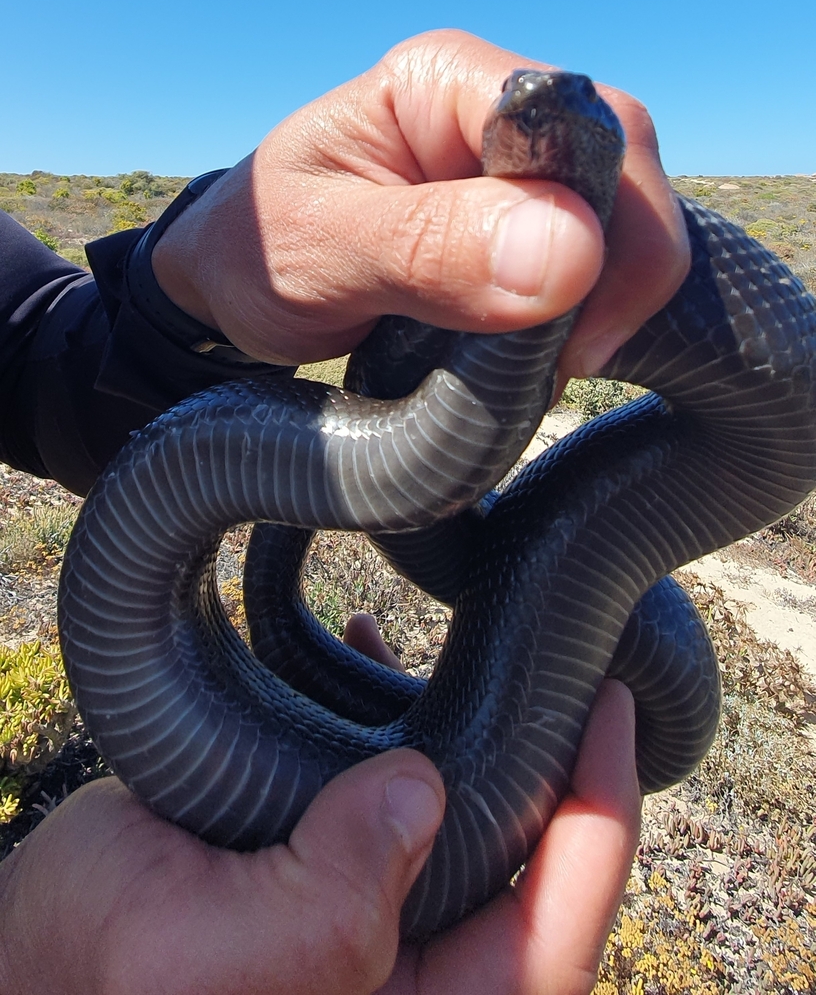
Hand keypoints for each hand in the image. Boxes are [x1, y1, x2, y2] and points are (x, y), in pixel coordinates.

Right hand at [0, 631, 638, 994]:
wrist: (28, 950)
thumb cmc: (84, 979)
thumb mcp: (189, 961)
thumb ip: (318, 916)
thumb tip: (415, 797)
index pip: (554, 937)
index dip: (601, 821)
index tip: (610, 708)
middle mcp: (405, 968)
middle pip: (529, 869)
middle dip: (559, 763)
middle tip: (573, 660)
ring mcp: (369, 910)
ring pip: (466, 816)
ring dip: (480, 730)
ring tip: (495, 649)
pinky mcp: (330, 860)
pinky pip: (393, 789)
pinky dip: (393, 716)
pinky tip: (371, 652)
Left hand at [151, 29, 688, 381]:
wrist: (236, 290)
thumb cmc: (259, 253)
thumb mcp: (323, 252)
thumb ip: (430, 248)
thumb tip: (570, 253)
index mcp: (444, 83)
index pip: (582, 123)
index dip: (611, 224)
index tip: (576, 333)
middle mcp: (494, 118)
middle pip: (621, 172)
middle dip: (619, 274)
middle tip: (566, 360)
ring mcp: (512, 179)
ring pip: (617, 228)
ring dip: (602, 306)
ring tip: (545, 368)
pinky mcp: (518, 236)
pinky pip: (588, 272)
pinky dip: (581, 323)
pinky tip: (542, 361)